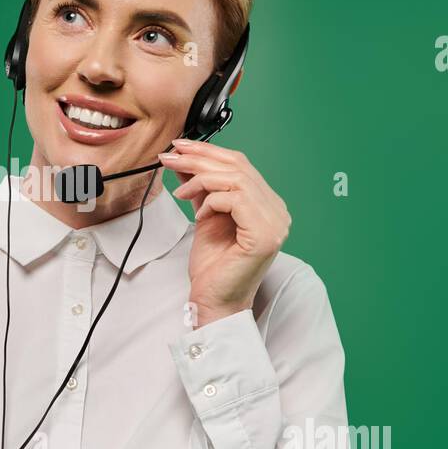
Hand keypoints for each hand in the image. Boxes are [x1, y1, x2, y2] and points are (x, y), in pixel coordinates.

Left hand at [157, 139, 290, 326]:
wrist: (215, 301)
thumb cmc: (213, 267)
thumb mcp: (205, 216)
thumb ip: (201, 189)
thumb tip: (185, 161)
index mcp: (267, 205)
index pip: (241, 165)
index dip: (209, 151)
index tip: (179, 147)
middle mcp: (277, 211)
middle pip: (238, 167)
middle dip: (200, 157)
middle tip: (170, 156)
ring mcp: (275, 223)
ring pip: (236, 179)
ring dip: (200, 177)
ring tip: (179, 189)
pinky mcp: (264, 235)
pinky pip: (234, 199)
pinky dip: (210, 200)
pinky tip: (197, 213)